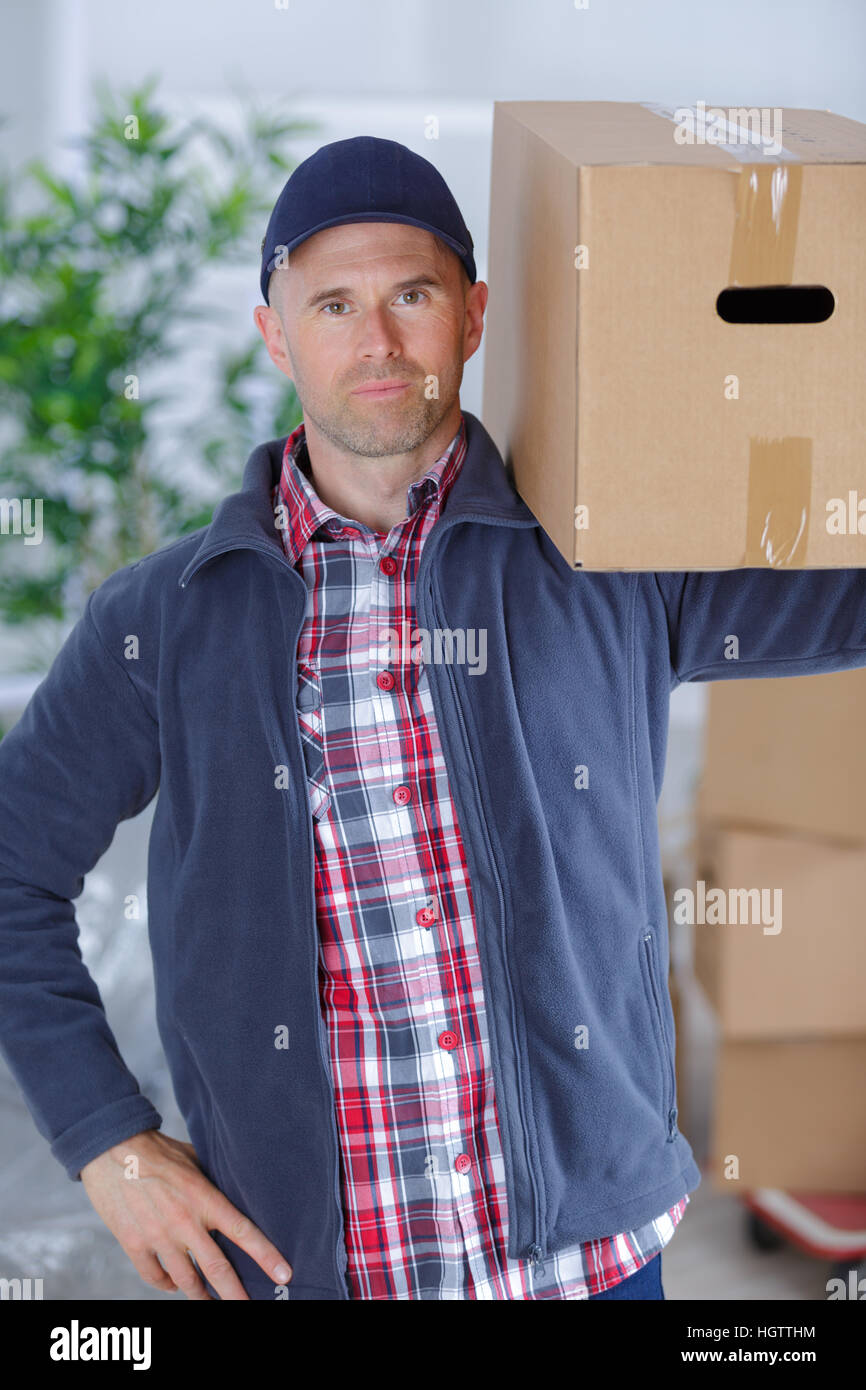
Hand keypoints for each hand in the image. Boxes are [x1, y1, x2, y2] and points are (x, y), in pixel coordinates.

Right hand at [79, 1128, 292, 1299]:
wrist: (111, 1149)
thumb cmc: (157, 1150)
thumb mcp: (194, 1159)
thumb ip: (212, 1181)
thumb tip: (231, 1190)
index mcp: (204, 1198)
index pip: (243, 1232)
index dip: (266, 1256)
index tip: (284, 1274)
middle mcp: (184, 1222)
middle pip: (217, 1270)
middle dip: (235, 1295)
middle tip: (248, 1308)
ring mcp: (158, 1236)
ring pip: (186, 1281)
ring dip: (200, 1296)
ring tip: (211, 1302)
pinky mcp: (133, 1244)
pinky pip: (154, 1277)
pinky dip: (166, 1286)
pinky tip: (174, 1286)